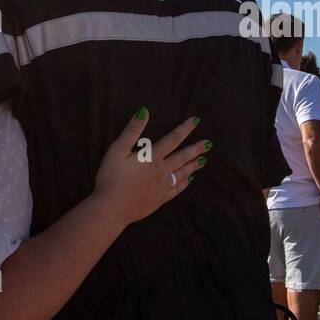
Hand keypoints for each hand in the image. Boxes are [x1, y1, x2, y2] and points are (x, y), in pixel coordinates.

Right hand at [94, 109, 208, 224]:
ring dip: (193, 166)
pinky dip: (184, 184)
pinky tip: (188, 181)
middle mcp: (161, 171)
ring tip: (203, 161)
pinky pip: (176, 190)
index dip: (184, 129)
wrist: (112, 208)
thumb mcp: (117, 151)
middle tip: (209, 144)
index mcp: (151, 158)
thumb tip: (144, 111)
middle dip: (196, 149)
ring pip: (182, 174)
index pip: (172, 139)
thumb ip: (131, 131)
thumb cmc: (110, 178)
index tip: (196, 120)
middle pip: (182, 158)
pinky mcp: (158, 200)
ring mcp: (161, 187)